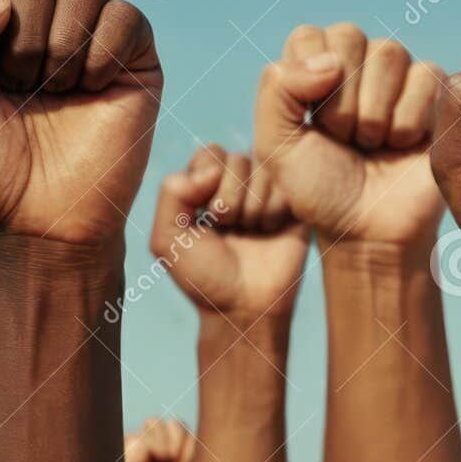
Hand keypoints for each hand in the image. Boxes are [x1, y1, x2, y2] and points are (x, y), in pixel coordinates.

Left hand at [0, 0, 161, 247]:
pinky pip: (124, 15)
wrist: (41, 223)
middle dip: (21, 31)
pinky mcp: (132, 53)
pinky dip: (101, 55)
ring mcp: (88, 31)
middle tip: (17, 87)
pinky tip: (90, 93)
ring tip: (53, 92)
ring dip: (61, 43)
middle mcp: (38, 16)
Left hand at [150, 145, 308, 320]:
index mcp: (206, 185)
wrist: (243, 307)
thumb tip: (211, 169)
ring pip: (264, 170)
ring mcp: (267, 193)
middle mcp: (238, 184)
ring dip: (252, 208)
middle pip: (237, 158)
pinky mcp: (293, 204)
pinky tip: (270, 232)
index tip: (206, 216)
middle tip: (229, 227)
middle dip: (229, 197)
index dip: (207, 180)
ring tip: (250, 232)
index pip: (210, 153)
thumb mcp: (167, 237)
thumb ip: (171, 193)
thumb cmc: (203, 275)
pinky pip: (287, 187)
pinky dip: (273, 212)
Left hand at [254, 25, 443, 242]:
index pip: (309, 38)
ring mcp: (396, 74)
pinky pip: (427, 75)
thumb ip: (278, 93)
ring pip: (389, 53)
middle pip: (349, 37)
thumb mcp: (276, 147)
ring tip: (370, 144)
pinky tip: (401, 144)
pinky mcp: (436, 90)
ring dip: (374, 112)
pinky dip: (408, 119)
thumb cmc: (319, 189)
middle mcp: (354, 61)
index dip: (309, 82)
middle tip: (343, 138)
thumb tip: (330, 60)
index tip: (312, 123)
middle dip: (342, 98)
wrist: (370, 228)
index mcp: (310, 68)